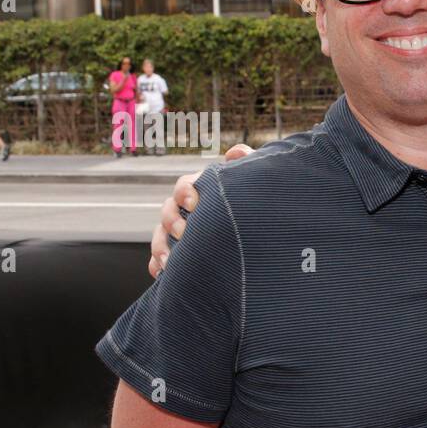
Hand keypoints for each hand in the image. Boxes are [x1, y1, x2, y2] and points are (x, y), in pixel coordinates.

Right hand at [149, 143, 253, 277]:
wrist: (267, 239)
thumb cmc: (258, 204)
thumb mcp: (257, 184)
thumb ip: (248, 165)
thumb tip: (235, 152)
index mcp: (204, 191)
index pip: (185, 186)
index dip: (185, 192)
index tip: (194, 203)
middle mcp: (189, 211)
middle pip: (168, 211)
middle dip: (171, 222)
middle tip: (184, 234)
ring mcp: (182, 234)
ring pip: (161, 236)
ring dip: (161, 247)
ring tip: (170, 262)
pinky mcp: (180, 256)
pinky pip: (161, 261)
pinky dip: (159, 267)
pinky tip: (163, 274)